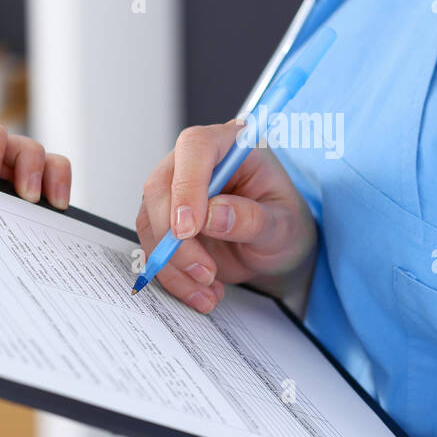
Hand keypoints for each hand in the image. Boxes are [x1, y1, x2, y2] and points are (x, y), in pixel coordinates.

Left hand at [0, 120, 70, 209]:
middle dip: (13, 161)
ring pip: (33, 148)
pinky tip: (57, 204)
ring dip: (38, 172)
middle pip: (8, 138)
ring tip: (33, 200)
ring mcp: (11, 162)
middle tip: (19, 192)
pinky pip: (56, 166)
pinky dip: (60, 181)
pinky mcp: (35, 177)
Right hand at [137, 121, 316, 313]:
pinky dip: (172, 274)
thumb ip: (253, 218)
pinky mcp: (165, 220)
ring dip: (173, 262)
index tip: (189, 229)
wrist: (276, 248)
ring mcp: (177, 190)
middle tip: (204, 271)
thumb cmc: (285, 223)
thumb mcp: (284, 224)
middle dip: (175, 237)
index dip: (187, 186)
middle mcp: (198, 163)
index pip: (196, 148)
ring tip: (209, 287)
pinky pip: (153, 246)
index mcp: (232, 145)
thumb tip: (213, 215)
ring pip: (151, 220)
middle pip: (162, 186)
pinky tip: (200, 291)